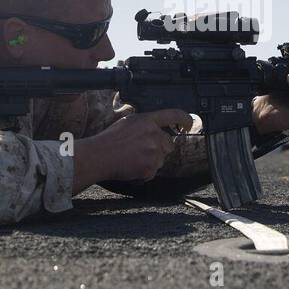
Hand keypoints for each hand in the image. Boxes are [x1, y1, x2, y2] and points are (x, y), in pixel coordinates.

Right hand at [73, 108, 194, 189]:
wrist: (99, 156)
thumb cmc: (109, 140)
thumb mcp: (128, 122)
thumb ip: (145, 124)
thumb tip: (156, 128)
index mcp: (147, 121)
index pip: (174, 115)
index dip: (185, 119)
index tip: (189, 124)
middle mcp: (154, 134)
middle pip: (169, 144)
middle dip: (159, 149)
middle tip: (141, 151)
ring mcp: (153, 152)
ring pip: (161, 159)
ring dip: (151, 161)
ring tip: (133, 159)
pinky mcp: (151, 167)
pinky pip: (154, 172)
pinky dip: (145, 173)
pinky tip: (132, 167)